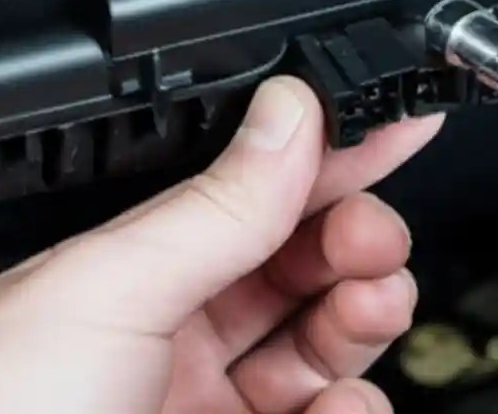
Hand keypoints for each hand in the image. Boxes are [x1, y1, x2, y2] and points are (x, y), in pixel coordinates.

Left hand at [0, 77, 442, 413]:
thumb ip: (211, 207)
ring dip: (366, 313)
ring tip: (374, 303)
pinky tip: (346, 403)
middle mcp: (170, 345)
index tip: (392, 126)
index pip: (246, 198)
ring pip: (323, 349)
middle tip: (374, 234)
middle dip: (352, 236)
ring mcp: (205, 411)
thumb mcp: (105, 291)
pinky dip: (356, 408)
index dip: (323, 158)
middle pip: (295, 270)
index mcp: (126, 282)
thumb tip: (288, 113)